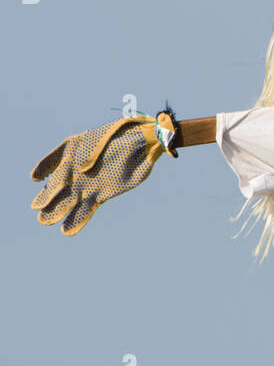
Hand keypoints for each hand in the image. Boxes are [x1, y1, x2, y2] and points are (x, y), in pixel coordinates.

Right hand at [31, 109, 177, 235]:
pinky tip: (67, 231)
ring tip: (45, 221)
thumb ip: (93, 150)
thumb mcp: (107, 136)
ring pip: (69, 199)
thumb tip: (82, 167)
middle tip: (36, 207)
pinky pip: (87, 208)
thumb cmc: (125, 135)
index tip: (36, 178)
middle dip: (47, 196)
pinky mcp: (101, 194)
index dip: (44, 168)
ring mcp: (89, 182)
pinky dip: (78, 219)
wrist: (145, 143)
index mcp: (75, 148)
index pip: (55, 159)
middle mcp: (78, 167)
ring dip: (57, 211)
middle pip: (59, 184)